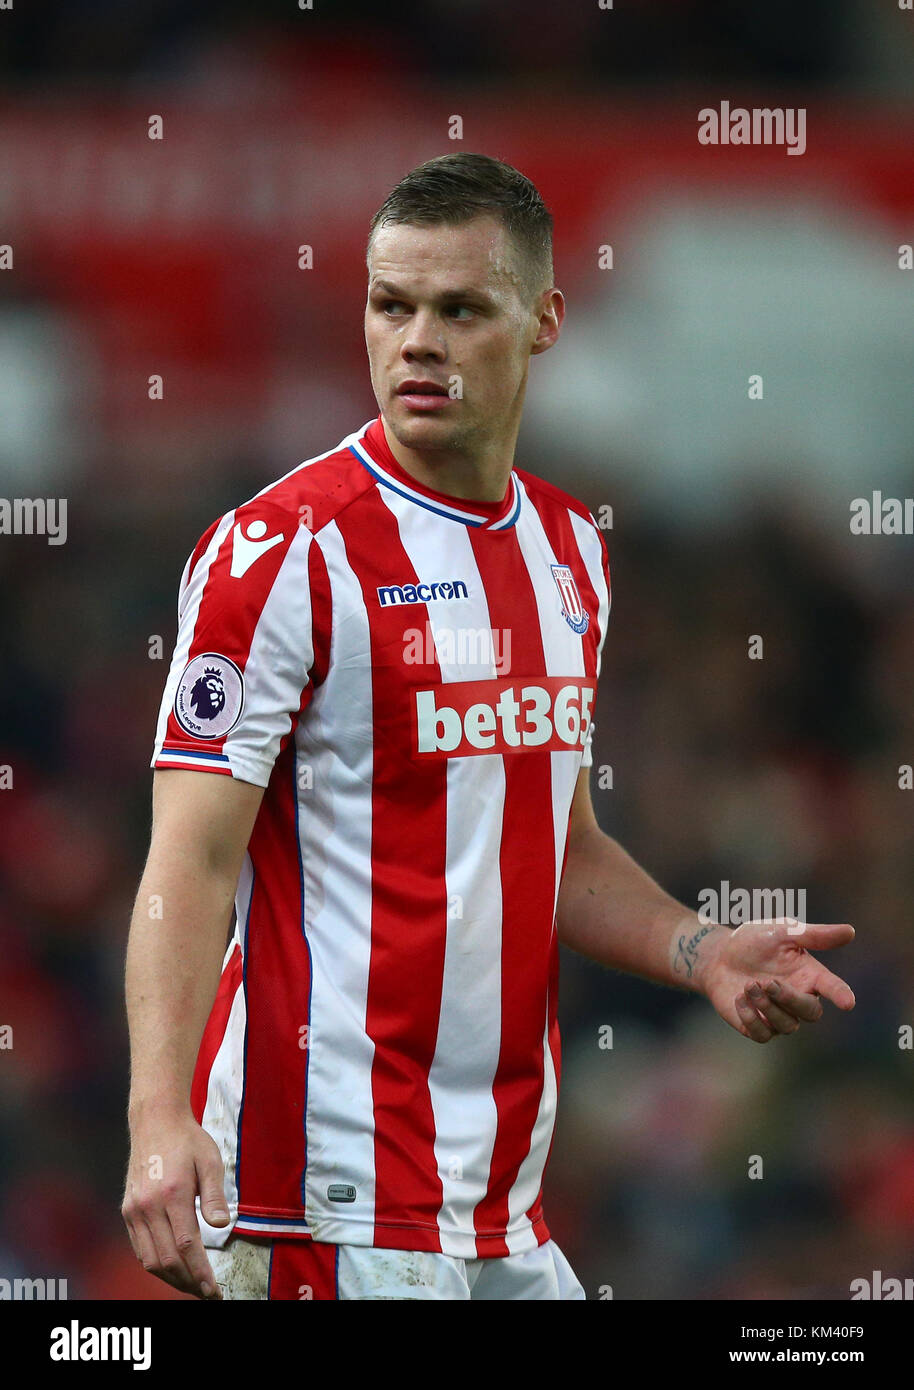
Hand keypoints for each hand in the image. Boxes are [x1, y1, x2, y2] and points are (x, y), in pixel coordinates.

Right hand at [122, 1107, 229, 1298]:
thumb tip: (222, 1224)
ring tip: (192, 1285)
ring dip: (171, 1279)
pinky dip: (155, 1264)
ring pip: (150, 1259)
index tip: (213, 1289)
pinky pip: (139, 1248)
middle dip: (188, 1282)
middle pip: (167, 1259)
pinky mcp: (127, 1211)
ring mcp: (134, 1210)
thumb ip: (215, 1194)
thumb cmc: (187, 1140)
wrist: (155, 1122)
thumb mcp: (210, 1159)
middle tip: (206, 1293)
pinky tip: (172, 1268)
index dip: (200, 1272)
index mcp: (172, 1193)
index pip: (187, 1245)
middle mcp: (148, 1206)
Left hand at [698, 919, 854, 1042]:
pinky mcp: (759, 1027)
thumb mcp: (782, 932)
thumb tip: (850, 931)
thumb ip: (814, 935)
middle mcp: (799, 998)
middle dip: (789, 999)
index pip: (833, 987)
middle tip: (767, 982)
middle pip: (810, 1012)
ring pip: (787, 1025)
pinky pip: (763, 1034)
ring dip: (767, 1006)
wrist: (718, 956)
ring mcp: (780, 1016)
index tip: (847, 1002)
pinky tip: (739, 998)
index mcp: (810, 974)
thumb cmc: (754, 941)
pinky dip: (750, 1017)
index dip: (841, 995)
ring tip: (749, 985)